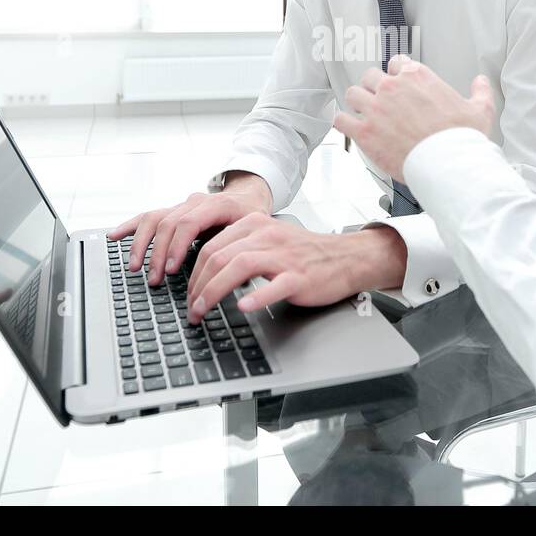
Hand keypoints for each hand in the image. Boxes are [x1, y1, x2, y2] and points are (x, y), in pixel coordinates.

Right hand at [106, 172, 271, 284]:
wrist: (249, 197)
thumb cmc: (252, 217)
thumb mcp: (255, 230)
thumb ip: (240, 247)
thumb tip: (229, 274)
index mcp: (217, 204)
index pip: (188, 223)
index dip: (176, 247)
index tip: (170, 269)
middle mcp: (196, 201)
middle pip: (168, 223)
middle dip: (157, 253)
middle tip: (154, 278)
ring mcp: (182, 205)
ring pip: (154, 219)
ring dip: (141, 244)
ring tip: (135, 267)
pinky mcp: (173, 211)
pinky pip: (148, 216)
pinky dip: (129, 226)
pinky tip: (115, 236)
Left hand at [184, 215, 405, 322]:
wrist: (346, 257)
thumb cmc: (305, 254)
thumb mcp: (270, 239)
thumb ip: (241, 247)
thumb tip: (207, 269)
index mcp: (255, 224)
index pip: (212, 246)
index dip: (193, 273)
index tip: (188, 294)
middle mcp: (267, 236)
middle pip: (219, 256)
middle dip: (197, 286)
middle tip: (191, 309)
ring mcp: (283, 256)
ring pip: (239, 267)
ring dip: (213, 292)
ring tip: (202, 311)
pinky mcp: (299, 276)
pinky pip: (274, 285)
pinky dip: (256, 296)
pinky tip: (243, 307)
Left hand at [333, 56, 494, 181]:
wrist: (448, 164)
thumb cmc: (461, 138)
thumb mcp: (480, 109)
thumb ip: (480, 91)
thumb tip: (481, 82)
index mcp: (417, 76)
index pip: (396, 62)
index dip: (395, 74)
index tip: (397, 83)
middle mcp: (393, 87)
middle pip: (370, 76)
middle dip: (373, 88)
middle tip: (379, 101)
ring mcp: (376, 108)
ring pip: (353, 94)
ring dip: (356, 103)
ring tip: (362, 113)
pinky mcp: (364, 131)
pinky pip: (341, 119)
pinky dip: (343, 122)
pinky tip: (349, 127)